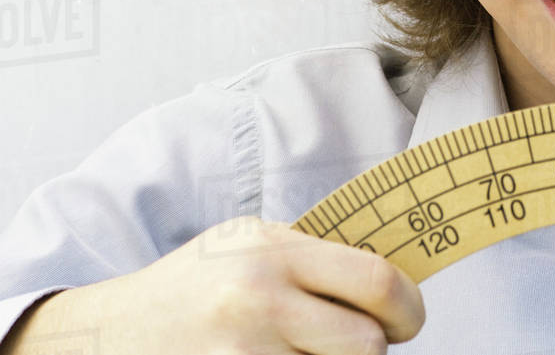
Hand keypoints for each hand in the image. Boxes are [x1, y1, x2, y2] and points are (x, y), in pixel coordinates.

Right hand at [11, 215, 424, 354]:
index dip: (408, 307)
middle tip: (363, 341)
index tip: (407, 318)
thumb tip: (396, 278)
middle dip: (375, 347)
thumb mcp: (252, 242)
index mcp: (271, 251)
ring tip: (306, 350)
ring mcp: (241, 352)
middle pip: (367, 344)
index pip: (376, 280)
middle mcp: (256, 299)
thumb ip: (317, 255)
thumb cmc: (199, 282)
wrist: (114, 330)